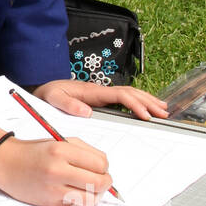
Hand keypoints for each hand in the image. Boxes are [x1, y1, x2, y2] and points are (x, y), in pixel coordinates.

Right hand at [0, 132, 111, 205]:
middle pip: (99, 183)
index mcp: (61, 150)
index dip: (104, 167)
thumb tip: (104, 166)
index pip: (100, 163)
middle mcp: (58, 170)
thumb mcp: (59, 141)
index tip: (101, 168)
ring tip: (91, 189)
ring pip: (91, 199)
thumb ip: (84, 151)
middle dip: (105, 182)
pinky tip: (75, 192)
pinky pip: (76, 205)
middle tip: (102, 180)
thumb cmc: (32, 151)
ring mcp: (54, 188)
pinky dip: (81, 200)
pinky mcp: (50, 202)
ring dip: (96, 195)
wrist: (6, 162)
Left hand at [33, 80, 167, 121]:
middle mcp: (100, 91)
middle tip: (163, 114)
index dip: (135, 104)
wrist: (42, 90)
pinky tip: (146, 110)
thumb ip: (67, 104)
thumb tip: (87, 111)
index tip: (145, 115)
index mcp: (92, 92)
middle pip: (131, 93)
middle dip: (148, 102)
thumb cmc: (47, 95)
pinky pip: (124, 100)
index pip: (120, 95)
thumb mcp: (53, 99)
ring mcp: (102, 95)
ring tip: (163, 110)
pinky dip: (138, 103)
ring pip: (130, 95)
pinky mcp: (101, 100)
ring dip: (147, 101)